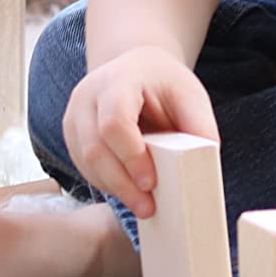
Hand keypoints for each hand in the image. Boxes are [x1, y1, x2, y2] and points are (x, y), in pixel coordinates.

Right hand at [61, 45, 218, 218]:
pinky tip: (128, 190)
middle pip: (95, 149)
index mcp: (119, 80)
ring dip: (114, 188)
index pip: (115, 122)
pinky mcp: (72, 135)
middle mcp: (88, 96)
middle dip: (122, 184)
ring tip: (143, 205)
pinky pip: (84, 167)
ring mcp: (75, 116)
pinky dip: (107, 183)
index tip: (151, 183)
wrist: (136, 68)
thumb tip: (203, 170)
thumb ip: (200, 128)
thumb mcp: (190, 96)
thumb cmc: (164, 83)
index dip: (131, 157)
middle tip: (148, 207)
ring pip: (86, 162)